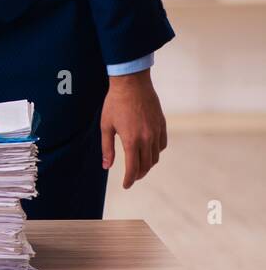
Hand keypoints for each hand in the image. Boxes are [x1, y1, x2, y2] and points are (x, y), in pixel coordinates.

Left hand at [100, 69, 166, 188]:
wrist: (131, 83)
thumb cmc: (115, 103)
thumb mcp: (106, 126)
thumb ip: (107, 148)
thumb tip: (107, 166)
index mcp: (131, 140)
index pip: (133, 168)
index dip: (129, 179)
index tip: (126, 186)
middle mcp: (147, 138)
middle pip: (146, 165)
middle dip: (138, 174)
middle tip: (131, 177)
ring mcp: (156, 131)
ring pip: (155, 156)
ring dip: (148, 165)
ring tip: (139, 166)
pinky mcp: (162, 124)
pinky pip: (162, 144)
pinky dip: (156, 152)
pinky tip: (149, 151)